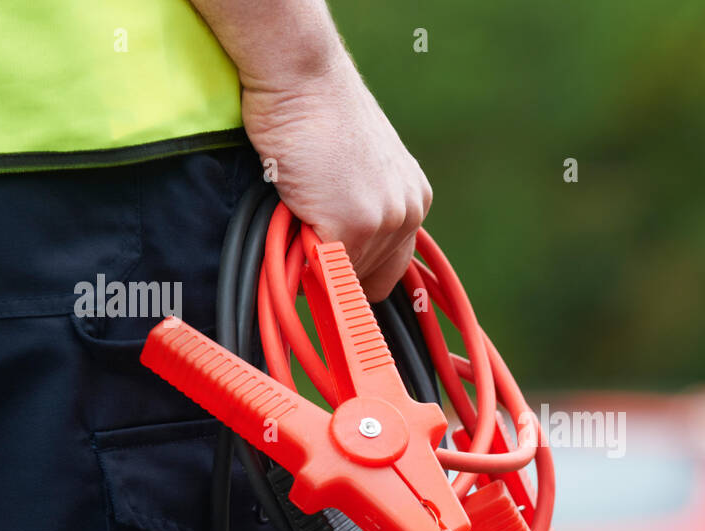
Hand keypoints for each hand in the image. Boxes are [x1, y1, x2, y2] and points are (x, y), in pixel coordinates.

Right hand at [241, 54, 431, 302]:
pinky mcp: (353, 226)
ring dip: (316, 256)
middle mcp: (409, 212)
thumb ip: (362, 208)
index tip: (331, 257)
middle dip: (337, 265)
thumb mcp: (358, 166)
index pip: (391, 267)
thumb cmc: (318, 112)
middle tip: (307, 225)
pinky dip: (298, 251)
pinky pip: (320, 267)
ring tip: (299, 207)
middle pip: (371, 278)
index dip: (356, 267)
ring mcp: (384, 221)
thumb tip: (337, 257)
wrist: (302, 77)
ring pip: (344, 276)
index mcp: (413, 199)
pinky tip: (290, 210)